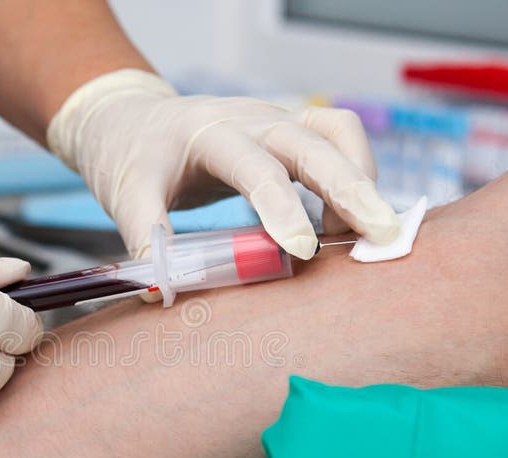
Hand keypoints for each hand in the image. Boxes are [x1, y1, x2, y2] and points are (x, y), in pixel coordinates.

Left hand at [48, 70, 399, 259]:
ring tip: (365, 235)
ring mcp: (276, 119)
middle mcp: (250, 117)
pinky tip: (347, 225)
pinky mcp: (291, 132)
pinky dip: (354, 175)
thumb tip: (161, 290)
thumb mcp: (126, 194)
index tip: (302, 251)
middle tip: (382, 234)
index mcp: (207, 131)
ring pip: (336, 132)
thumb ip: (144, 238)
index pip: (254, 165)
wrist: (132, 119)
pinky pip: (337, 140)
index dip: (281, 207)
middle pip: (314, 139)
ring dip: (360, 178)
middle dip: (351, 186)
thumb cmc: (132, 157)